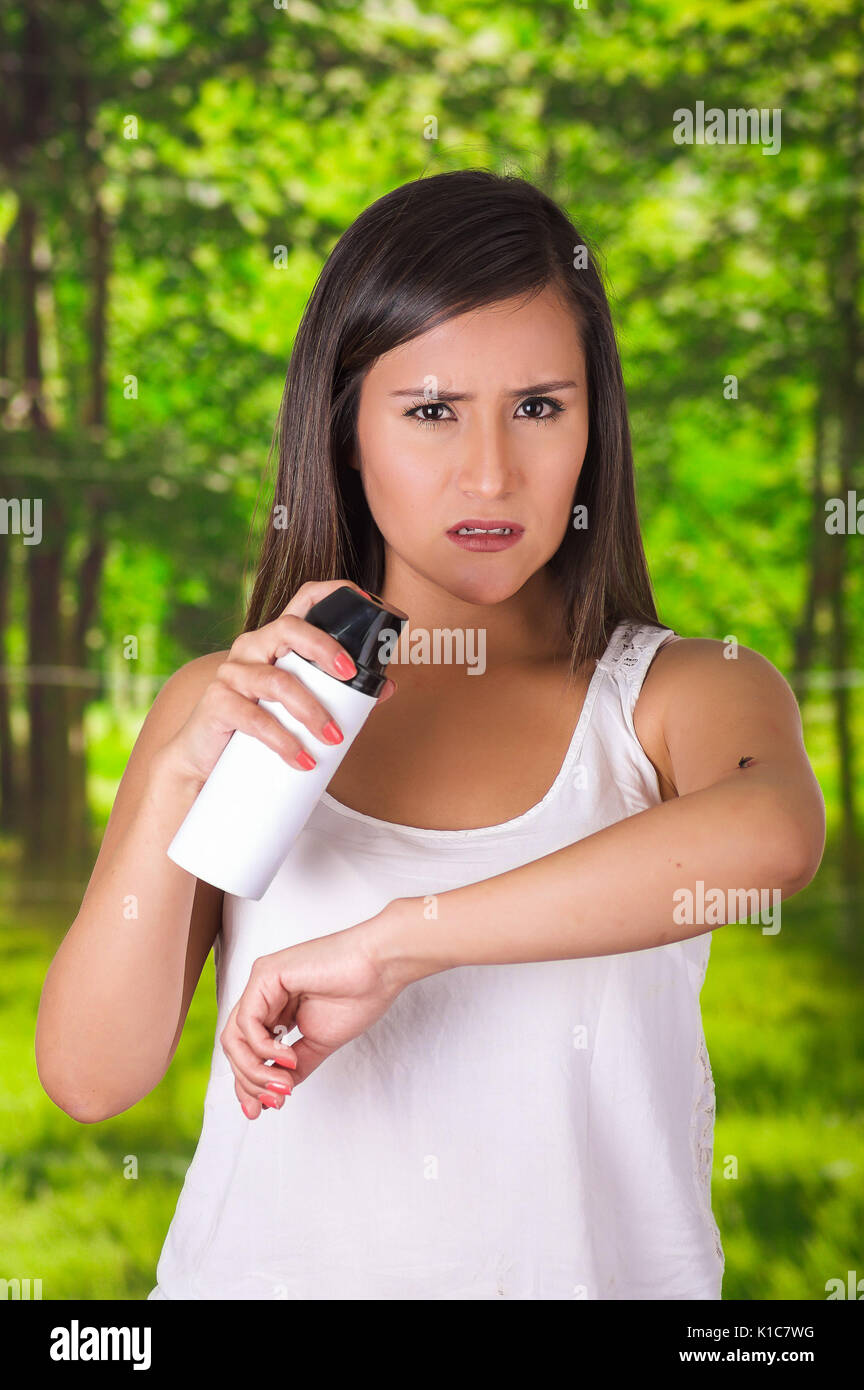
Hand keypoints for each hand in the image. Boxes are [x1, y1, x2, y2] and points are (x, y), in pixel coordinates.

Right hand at [158, 579, 396, 790]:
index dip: (333, 593)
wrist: (205, 760)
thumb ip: (340, 694)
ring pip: (276, 681)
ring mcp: (231, 673)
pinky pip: (254, 719)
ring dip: (311, 710)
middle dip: (324, 648)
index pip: (303, 600)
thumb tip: (388, 687)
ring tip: (334, 738)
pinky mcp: (217, 704)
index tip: (366, 603)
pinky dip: (284, 742)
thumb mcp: (299, 706)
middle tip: (351, 676)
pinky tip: (303, 759)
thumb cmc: (259, 725)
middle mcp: (251, 647)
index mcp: (276, 640)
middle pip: (289, 628)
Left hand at [219, 912, 405, 1118]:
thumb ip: (294, 1066)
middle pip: (235, 1046)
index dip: (248, 1084)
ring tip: (284, 1084)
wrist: (381, 968)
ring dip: (255, 1070)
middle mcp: (263, 994)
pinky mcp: (265, 974)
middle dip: (250, 1081)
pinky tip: (289, 1056)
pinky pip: (247, 1021)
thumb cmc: (359, 996)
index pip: (246, 1050)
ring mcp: (262, 983)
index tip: (261, 1111)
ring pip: (235, 1037)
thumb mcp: (318, 1043)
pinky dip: (264, 1047)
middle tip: (276, 1100)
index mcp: (275, 1008)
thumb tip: (274, 1094)